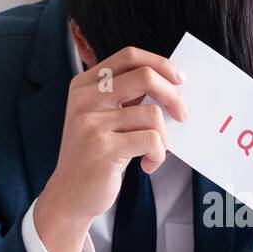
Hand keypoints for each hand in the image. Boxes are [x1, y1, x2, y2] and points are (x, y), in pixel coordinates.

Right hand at [33, 47, 188, 251]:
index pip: (129, 56)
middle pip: (145, 76)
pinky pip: (152, 140)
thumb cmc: (93, 154)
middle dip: (173, 95)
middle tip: (182, 114)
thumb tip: (170, 81)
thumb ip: (124, 96)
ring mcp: (91, 123)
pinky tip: (147, 165)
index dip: (160, 64)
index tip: (179, 80)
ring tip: (154, 152)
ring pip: (152, 115)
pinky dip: (158, 155)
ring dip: (164, 138)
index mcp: (84, 85)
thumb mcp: (100, 117)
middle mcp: (84, 99)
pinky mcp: (104, 149)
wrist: (69, 195)